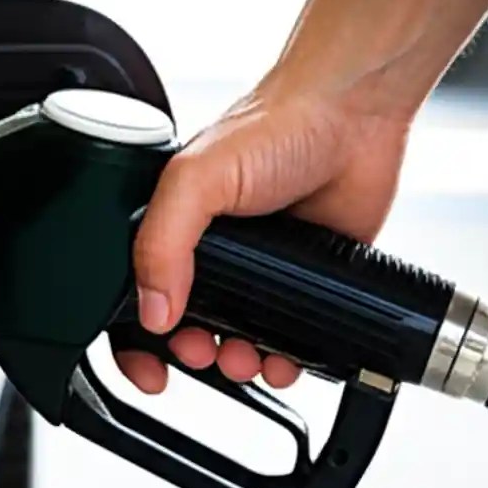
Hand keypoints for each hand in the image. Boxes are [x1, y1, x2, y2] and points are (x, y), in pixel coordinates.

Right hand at [117, 82, 410, 393]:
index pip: (132, 294)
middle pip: (182, 329)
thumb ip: (162, 243)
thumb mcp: (196, 178)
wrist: (355, 116)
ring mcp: (256, 270)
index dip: (131, 340)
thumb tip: (153, 312)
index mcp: (171, 226)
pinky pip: (285, 339)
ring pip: (232, 341)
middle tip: (200, 353)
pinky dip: (282, 361)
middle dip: (188, 355)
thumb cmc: (276, 126)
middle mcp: (208, 251)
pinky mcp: (302, 282)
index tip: (146, 370)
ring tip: (246, 358)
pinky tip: (283, 359)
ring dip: (235, 363)